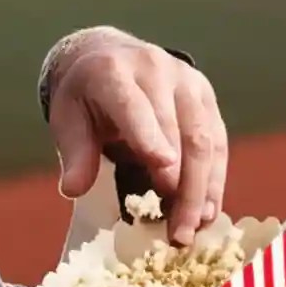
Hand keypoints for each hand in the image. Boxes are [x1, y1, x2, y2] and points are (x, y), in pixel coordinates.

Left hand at [42, 27, 228, 245]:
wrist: (106, 55)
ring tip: (194, 228)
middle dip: (182, 186)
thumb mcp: (67, 120)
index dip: (150, 139)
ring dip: (203, 189)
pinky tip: (207, 211)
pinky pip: (217, 141)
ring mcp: (187, 81)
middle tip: (178, 231)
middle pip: (179, 131)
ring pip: (204, 140)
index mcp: (114, 72)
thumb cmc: (84, 96)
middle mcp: (156, 69)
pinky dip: (214, 179)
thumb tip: (73, 189)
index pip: (134, 107)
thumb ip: (75, 154)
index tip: (165, 178)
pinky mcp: (206, 96)